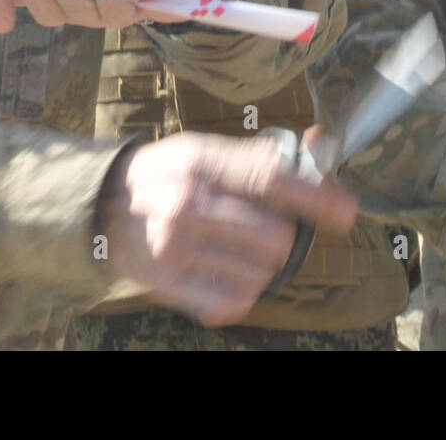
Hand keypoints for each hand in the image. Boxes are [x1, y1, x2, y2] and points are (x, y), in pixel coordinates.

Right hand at [98, 132, 357, 325]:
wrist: (100, 207)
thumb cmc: (167, 175)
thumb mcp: (206, 150)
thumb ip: (264, 155)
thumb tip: (321, 143)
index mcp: (200, 162)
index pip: (269, 180)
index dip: (316, 198)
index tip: (345, 212)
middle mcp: (186, 203)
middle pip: (273, 237)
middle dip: (284, 237)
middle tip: (269, 230)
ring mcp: (174, 248)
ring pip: (259, 274)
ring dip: (263, 266)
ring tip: (239, 249)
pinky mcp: (168, 285)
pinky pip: (233, 302)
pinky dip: (241, 292)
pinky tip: (225, 271)